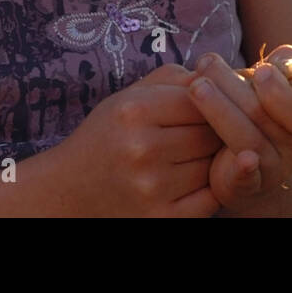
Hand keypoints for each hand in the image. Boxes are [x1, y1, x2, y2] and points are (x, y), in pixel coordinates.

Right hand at [57, 62, 223, 216]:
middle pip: (210, 134)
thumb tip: (220, 73)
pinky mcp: (160, 218)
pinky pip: (210, 199)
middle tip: (204, 134)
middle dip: (214, 132)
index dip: (209, 103)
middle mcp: (142, 149)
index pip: (201, 99)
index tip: (206, 108)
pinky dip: (208, 190)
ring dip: (211, 162)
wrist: (70, 189)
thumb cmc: (108, 135)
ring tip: (194, 157)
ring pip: (212, 167)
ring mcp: (151, 188)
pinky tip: (193, 181)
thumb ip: (173, 79)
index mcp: (134, 111)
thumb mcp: (129, 96)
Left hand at [184, 46, 291, 213]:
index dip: (281, 90)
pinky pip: (246, 179)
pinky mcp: (248, 187)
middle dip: (232, 86)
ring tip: (196, 87)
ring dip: (220, 110)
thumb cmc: (258, 111)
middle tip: (206, 63)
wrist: (247, 164)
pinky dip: (244, 169)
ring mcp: (274, 168)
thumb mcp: (272, 87)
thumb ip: (281, 69)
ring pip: (249, 140)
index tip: (259, 71)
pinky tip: (242, 159)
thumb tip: (286, 56)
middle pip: (265, 115)